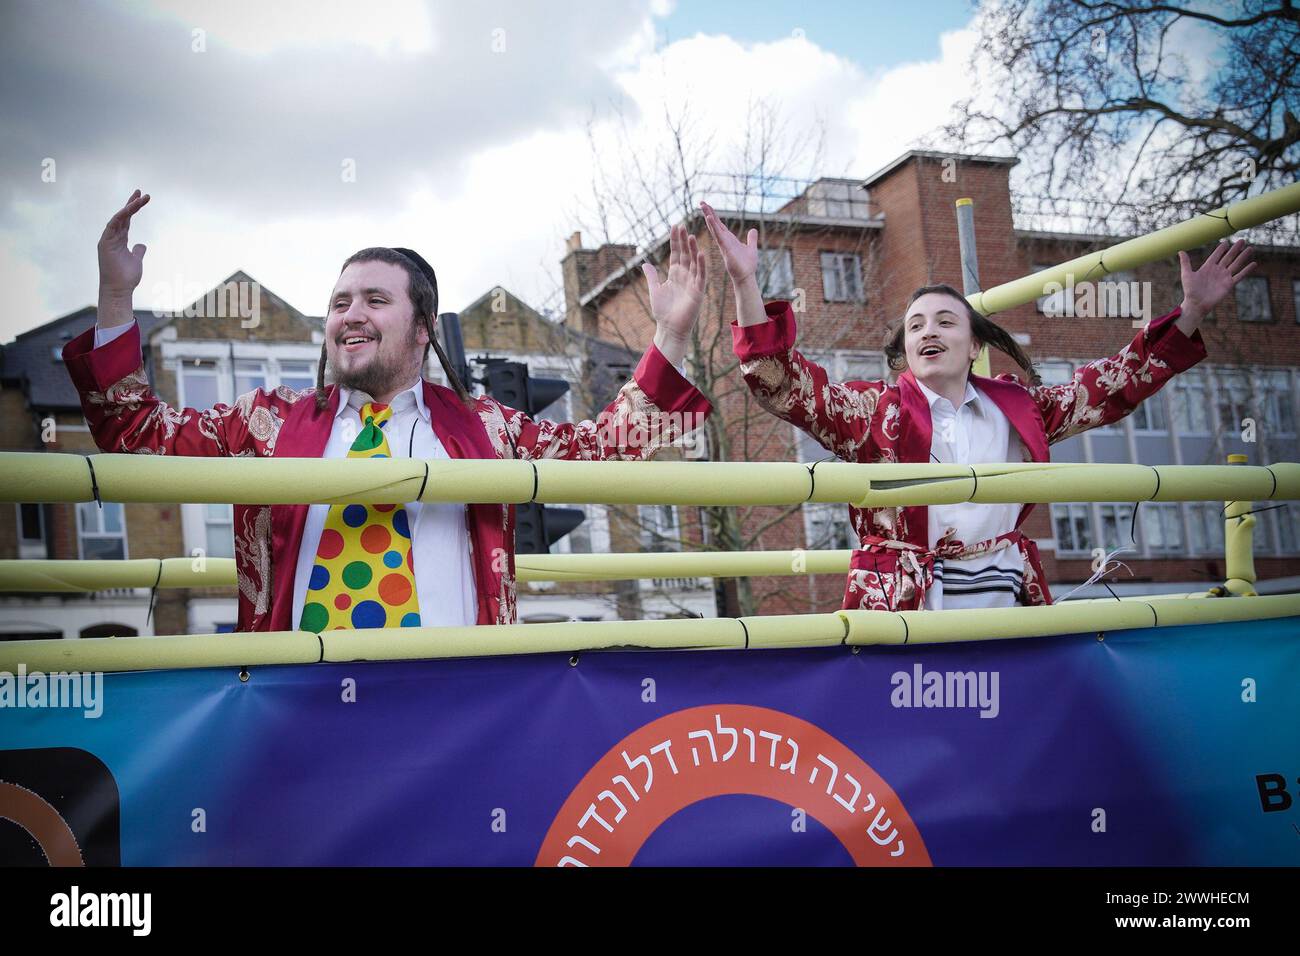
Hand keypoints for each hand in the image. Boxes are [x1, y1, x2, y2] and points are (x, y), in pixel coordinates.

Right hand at [98, 189, 149, 295]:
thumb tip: (141, 244)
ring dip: (129, 207)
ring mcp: (108, 239)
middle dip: (131, 203)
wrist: (119, 290)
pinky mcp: (105, 243)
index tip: (142, 198)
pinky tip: (129, 208)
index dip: (133, 208)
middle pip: (122, 216)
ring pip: (118, 218)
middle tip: (141, 192)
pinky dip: (121, 216)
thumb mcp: (136, 260)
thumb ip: (138, 251)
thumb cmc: (126, 277)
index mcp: (119, 239)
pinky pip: (113, 225)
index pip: (126, 220)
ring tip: (140, 198)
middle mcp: (112, 237)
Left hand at [643, 223, 706, 363]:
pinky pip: (701, 275)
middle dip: (683, 240)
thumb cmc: (663, 311)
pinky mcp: (698, 291)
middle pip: (685, 254)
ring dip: (693, 249)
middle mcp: (685, 276)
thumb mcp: (654, 290)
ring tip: (690, 236)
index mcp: (675, 274)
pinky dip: (701, 265)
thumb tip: (645, 264)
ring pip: (693, 262)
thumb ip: (652, 276)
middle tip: (682, 225)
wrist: (669, 328)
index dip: (675, 241)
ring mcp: (692, 282)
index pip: (676, 253)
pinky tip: (700, 253)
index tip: (674, 226)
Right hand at [700, 200, 756, 280]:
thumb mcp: (751, 248)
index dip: (713, 215)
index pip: (719, 225)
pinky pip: (718, 235)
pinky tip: (709, 218)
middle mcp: (724, 240)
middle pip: (714, 224)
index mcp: (728, 239)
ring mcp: (723, 244)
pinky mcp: (725, 248)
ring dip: (708, 216)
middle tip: (701, 202)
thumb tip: (753, 230)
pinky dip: (713, 226)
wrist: (746, 277)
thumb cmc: (747, 265)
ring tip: (703, 206)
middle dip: (708, 212)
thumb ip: (751, 239)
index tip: (707, 206)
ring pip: (714, 227)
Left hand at [1178, 239, 1256, 322]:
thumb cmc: (1190, 290)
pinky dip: (1247, 270)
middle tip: (1242, 240)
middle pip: (1228, 257)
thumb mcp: (1187, 274)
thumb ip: (1185, 262)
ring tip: (1250, 248)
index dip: (1221, 249)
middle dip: (1235, 249)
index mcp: (1208, 267)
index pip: (1216, 255)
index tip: (1226, 242)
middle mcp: (1217, 271)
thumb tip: (1180, 251)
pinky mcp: (1229, 284)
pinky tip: (1254, 264)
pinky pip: (1240, 275)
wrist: (1196, 304)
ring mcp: (1224, 277)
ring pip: (1236, 264)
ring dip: (1243, 256)